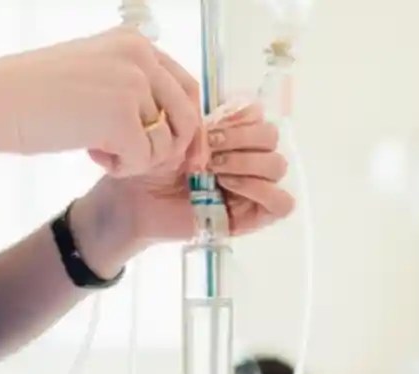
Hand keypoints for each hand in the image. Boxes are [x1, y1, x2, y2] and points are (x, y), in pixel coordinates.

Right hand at [0, 28, 202, 177]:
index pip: (185, 87)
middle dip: (174, 150)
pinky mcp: (121, 116)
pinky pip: (143, 160)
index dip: (189, 125)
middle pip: (187, 117)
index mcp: (134, 43)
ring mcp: (132, 85)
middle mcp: (140, 57)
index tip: (186, 155)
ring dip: (136, 158)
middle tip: (145, 164)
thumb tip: (168, 125)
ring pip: (165, 143)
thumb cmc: (31, 93)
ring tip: (98, 148)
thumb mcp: (92, 73)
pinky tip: (90, 153)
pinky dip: (120, 167)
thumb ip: (129, 85)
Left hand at [98, 102, 296, 246]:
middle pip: (271, 138)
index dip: (239, 118)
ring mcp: (252, 188)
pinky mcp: (251, 216)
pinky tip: (229, 187)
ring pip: (277, 166)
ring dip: (246, 163)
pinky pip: (282, 203)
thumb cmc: (154, 164)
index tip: (208, 128)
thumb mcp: (181, 132)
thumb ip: (211, 119)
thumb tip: (239, 112)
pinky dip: (261, 191)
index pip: (259, 116)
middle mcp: (247, 159)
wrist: (136, 199)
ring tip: (215, 170)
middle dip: (240, 140)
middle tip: (209, 150)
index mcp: (233, 135)